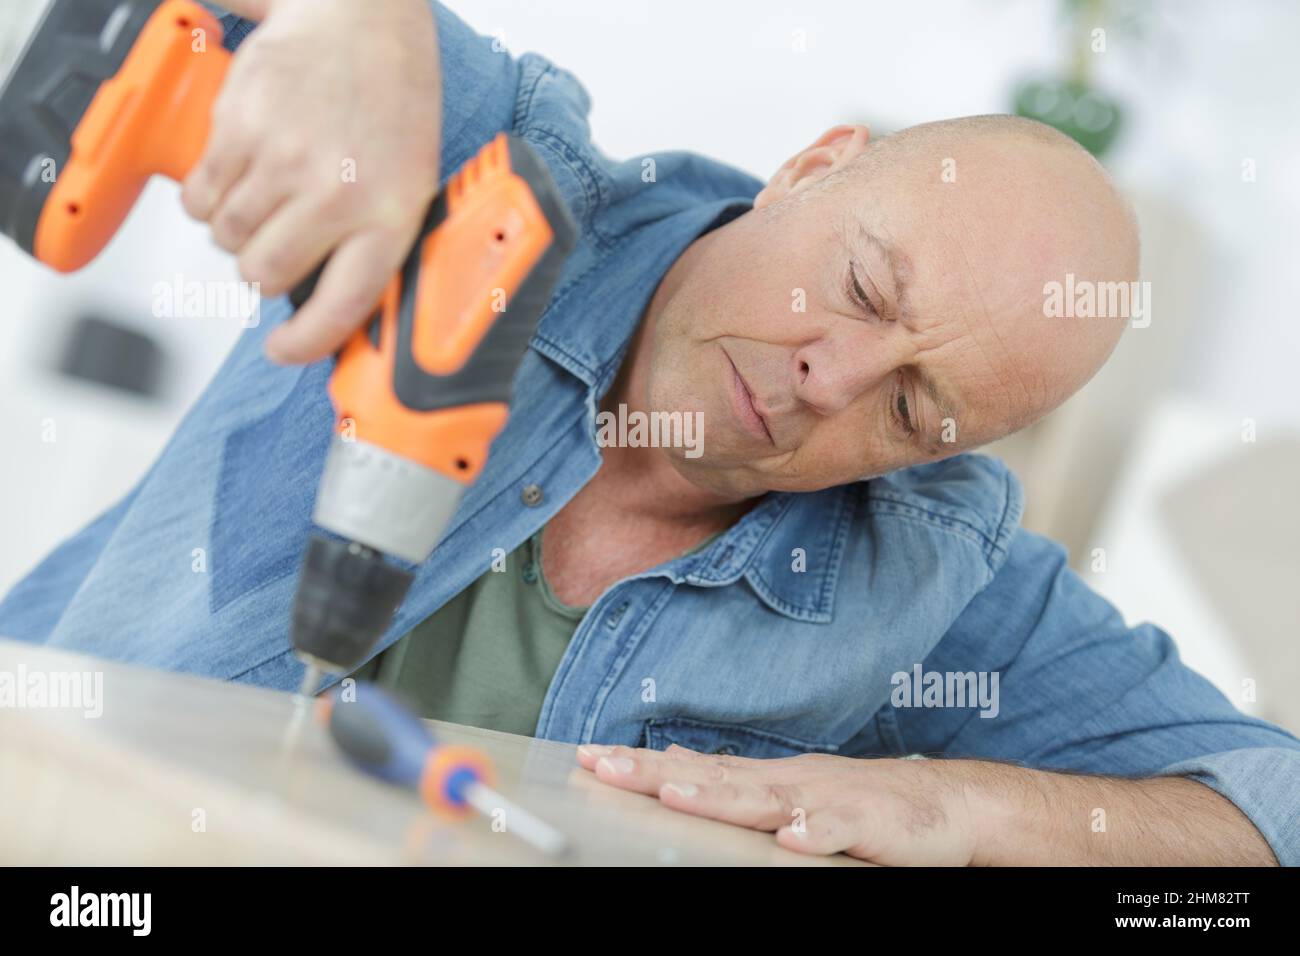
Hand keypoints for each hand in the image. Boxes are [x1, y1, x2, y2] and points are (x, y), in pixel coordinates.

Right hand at [181, 0, 441, 363]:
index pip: (341, 305)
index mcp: (388, 216)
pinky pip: (197, 199)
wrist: (357, 18)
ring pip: (226, 239)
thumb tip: (342, 311)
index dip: (305, 342)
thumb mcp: (411, 183)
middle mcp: (334, 194)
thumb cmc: (390, 101)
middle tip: (280, 239)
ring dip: (237, 229)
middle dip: (263, 268)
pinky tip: (242, 170)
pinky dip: (208, 196)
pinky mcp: (236, 131)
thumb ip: (375, 244)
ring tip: (270, 191)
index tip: (284, 350)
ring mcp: (281, 162)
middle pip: (263, 274)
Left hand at [576, 744, 982, 864]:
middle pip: (713, 777)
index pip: (696, 768)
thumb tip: (676, 763)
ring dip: (719, 795)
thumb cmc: (864, 800)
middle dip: (655, 773)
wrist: (950, 805)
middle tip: (602, 766)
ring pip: (765, 798)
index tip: (590, 757)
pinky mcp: (868, 824)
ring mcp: (828, 799)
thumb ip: (735, 780)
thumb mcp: (790, 789)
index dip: (643, 765)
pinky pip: (838, 829)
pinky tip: (792, 838)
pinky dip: (814, 831)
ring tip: (674, 792)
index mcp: (769, 779)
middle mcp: (790, 782)